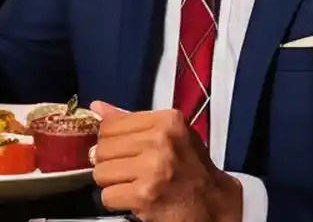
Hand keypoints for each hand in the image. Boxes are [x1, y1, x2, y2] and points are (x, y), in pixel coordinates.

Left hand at [90, 102, 242, 221]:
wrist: (215, 205)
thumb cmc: (192, 169)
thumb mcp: (171, 135)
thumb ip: (132, 120)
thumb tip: (97, 107)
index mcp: (167, 121)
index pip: (110, 125)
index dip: (110, 141)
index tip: (123, 150)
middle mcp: (161, 142)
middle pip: (103, 148)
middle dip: (110, 163)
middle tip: (130, 170)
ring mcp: (153, 169)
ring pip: (101, 172)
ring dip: (113, 183)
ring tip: (134, 184)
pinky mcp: (146, 195)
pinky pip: (107, 195)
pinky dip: (117, 201)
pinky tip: (135, 199)